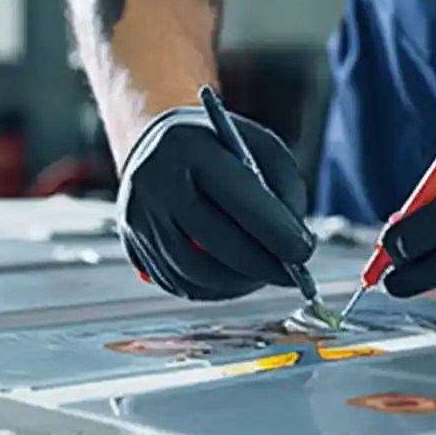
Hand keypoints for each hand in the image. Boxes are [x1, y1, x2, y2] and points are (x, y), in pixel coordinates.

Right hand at [116, 107, 315, 300]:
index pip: (237, 197)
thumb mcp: (258, 146)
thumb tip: (297, 243)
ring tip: (266, 275)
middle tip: (293, 276)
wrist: (157, 146)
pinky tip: (235, 278)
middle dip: (261, 264)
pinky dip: (213, 288)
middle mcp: (155, 183)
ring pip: (196, 272)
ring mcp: (137, 218)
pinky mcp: (131, 246)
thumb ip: (284, 188)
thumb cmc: (219, 147)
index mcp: (189, 148)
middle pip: (215, 241)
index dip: (274, 231)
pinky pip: (178, 283)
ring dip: (239, 282)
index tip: (304, 253)